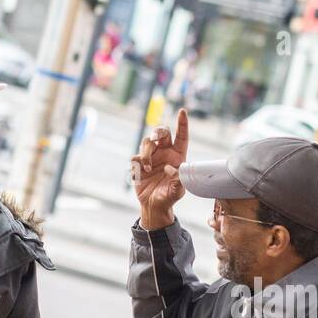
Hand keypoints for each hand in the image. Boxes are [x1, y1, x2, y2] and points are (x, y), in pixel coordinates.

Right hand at [132, 107, 188, 229]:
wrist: (154, 205)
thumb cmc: (169, 196)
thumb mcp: (178, 191)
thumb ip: (177, 180)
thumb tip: (169, 168)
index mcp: (178, 155)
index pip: (181, 136)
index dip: (182, 123)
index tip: (183, 111)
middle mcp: (165, 152)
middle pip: (161, 132)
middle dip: (158, 132)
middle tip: (156, 140)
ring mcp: (151, 156)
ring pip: (146, 142)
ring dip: (146, 154)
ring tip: (148, 169)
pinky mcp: (139, 163)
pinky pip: (135, 157)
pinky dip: (138, 165)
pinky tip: (141, 175)